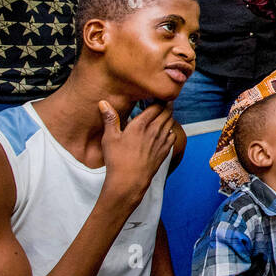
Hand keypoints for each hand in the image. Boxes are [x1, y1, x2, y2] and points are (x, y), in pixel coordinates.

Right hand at [98, 100, 176, 214]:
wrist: (129, 181)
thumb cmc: (117, 160)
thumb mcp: (109, 138)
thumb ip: (110, 118)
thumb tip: (103, 102)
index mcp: (141, 125)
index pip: (155, 106)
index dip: (157, 98)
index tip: (154, 95)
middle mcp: (154, 131)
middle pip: (166, 112)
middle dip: (165, 104)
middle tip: (162, 100)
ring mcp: (161, 142)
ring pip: (170, 123)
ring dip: (168, 116)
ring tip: (164, 112)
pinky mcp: (164, 152)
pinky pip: (172, 136)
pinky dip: (170, 130)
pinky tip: (165, 130)